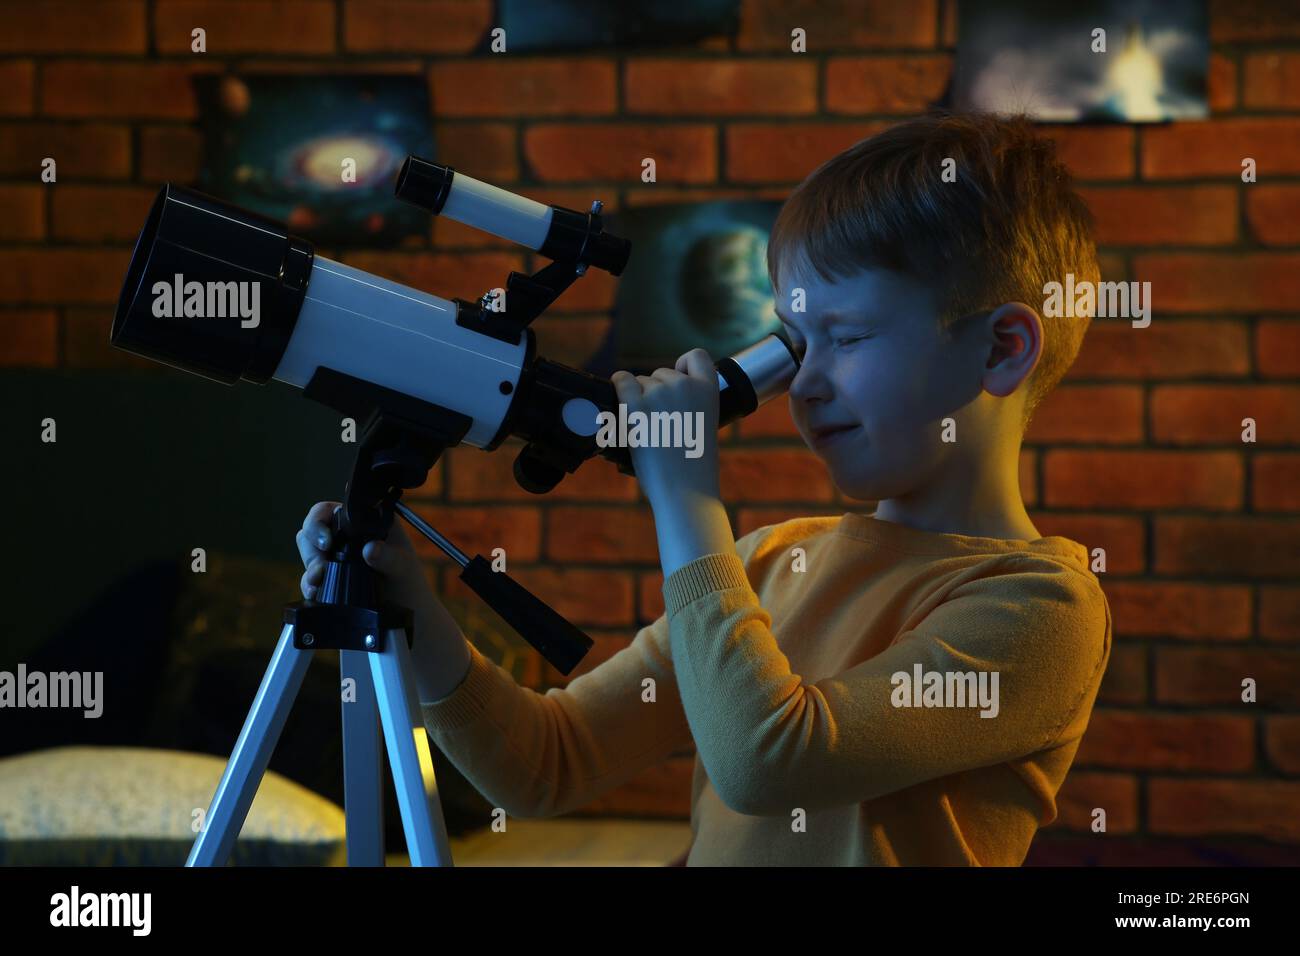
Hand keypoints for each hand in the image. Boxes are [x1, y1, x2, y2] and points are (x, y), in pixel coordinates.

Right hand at [296, 501, 471, 700]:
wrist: (406, 611)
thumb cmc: (409, 580)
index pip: (329, 511)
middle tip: (321, 569)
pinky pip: (309, 576)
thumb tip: (370, 549)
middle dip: (312, 550)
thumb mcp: (403, 566)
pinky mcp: (329, 576)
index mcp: (364, 520)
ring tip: (317, 583)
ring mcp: (336, 555)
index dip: (319, 522)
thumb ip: (389, 557)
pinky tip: (315, 593)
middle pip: (312, 532)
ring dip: (310, 568)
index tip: (326, 543)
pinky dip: (309, 584)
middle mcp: (347, 534)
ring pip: (308, 553)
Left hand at [610, 348, 720, 508]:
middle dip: (655, 392)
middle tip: (658, 424)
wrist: (684, 490)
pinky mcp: (636, 406)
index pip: (697, 356)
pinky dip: (618, 387)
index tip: (678, 378)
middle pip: (660, 373)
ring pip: (641, 381)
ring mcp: (660, 393)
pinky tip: (620, 399)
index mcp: (709, 390)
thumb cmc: (692, 467)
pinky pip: (622, 380)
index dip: (683, 365)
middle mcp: (684, 385)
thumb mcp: (703, 425)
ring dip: (638, 398)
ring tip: (647, 429)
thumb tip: (658, 392)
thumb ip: (688, 404)